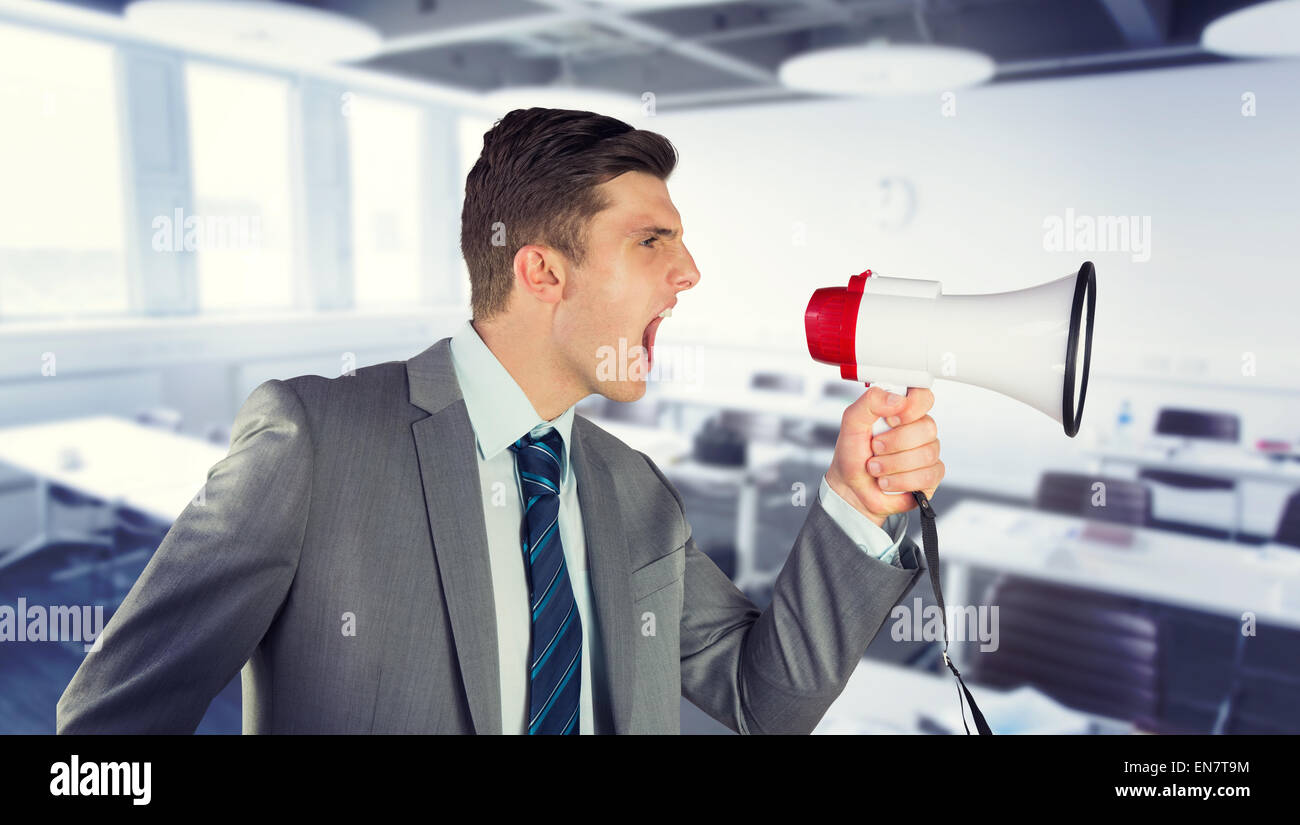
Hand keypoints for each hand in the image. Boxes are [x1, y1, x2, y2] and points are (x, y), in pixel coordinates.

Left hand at [825, 385, 943, 526]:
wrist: (851, 487)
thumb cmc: (853, 453)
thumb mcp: (852, 422)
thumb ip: (870, 402)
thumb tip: (897, 399)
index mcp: (902, 411)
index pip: (923, 396)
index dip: (913, 406)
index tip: (891, 419)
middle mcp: (918, 429)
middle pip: (927, 427)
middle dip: (895, 442)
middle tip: (875, 448)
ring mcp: (927, 453)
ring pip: (927, 454)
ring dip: (893, 464)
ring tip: (875, 468)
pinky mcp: (930, 476)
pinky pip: (927, 476)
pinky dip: (901, 481)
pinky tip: (887, 481)